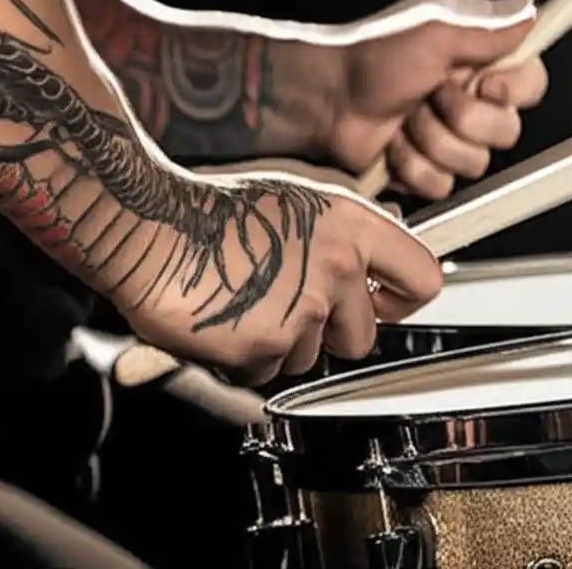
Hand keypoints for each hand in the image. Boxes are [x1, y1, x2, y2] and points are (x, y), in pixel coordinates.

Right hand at [119, 177, 441, 385]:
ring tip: (245, 301)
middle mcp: (336, 268)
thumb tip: (375, 260)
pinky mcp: (266, 346)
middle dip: (328, 332)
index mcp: (350, 226)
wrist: (149, 229)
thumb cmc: (210, 211)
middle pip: (363, 336)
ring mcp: (303, 310)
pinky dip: (244, 358)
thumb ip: (341, 233)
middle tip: (285, 302)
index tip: (384, 304)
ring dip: (279, 343)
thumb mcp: (295, 199)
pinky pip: (266, 372)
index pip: (422, 277)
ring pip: (310, 357)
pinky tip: (225, 319)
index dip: (403, 299)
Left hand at [328, 0, 548, 198]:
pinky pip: (443, 185)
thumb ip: (489, 30)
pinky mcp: (428, 171)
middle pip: (507, 132)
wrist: (329, 100)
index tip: (486, 85)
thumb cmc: (372, 59)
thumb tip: (530, 9)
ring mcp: (450, 141)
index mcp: (480, 66)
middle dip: (462, 117)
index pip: (532, 85)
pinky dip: (412, 165)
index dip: (515, 93)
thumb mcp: (434, 33)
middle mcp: (472, 104)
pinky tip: (393, 145)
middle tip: (428, 96)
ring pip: (474, 163)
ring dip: (431, 140)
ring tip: (405, 119)